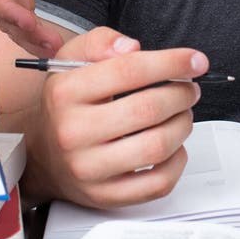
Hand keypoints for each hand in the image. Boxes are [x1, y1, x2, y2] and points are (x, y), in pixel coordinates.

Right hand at [0, 0, 62, 55]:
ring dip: (32, 39)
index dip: (7, 8)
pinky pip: (24, 20)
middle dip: (24, 32)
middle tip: (48, 43)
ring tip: (54, 50)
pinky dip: (36, 34)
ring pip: (14, 24)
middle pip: (4, 15)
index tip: (25, 20)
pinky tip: (52, 46)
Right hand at [29, 28, 206, 207]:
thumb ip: (101, 42)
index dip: (172, 62)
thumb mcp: (72, 60)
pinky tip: (174, 145)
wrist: (43, 153)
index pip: (130, 70)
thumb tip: (132, 47)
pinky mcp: (105, 195)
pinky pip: (157, 183)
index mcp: (66, 92)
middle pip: (148, 109)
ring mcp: (88, 168)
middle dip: (182, 94)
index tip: (196, 61)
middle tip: (189, 88)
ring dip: (183, 125)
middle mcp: (73, 131)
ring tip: (182, 113)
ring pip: (157, 147)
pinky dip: (177, 161)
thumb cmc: (67, 104)